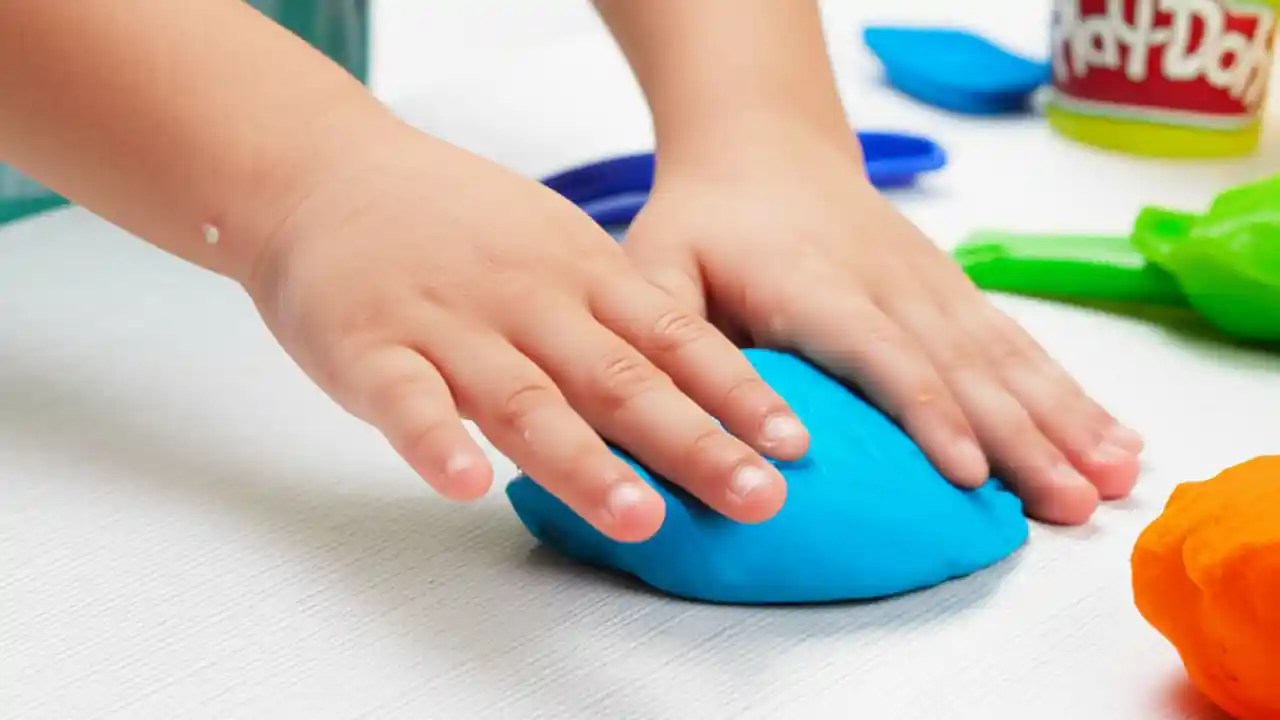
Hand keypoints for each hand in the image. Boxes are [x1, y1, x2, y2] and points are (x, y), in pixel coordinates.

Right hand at [240, 118, 809, 541]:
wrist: (329, 171)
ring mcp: (448, 324)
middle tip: (757, 498)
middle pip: (621, 380)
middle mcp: (528, 300)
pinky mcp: (370, 348)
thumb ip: (615, 313)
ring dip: (585, 462)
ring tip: (640, 516)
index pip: (676, 339)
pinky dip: (435, 442)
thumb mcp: (555, 245)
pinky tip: (466, 485)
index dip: (738, 393)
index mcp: (580, 275)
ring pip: (525, 399)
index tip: (794, 444)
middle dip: (694, 443)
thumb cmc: (454, 223)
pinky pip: (406, 402)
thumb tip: (700, 386)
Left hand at [622, 122, 1141, 523]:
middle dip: (1022, 439)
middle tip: (1071, 504)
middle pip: (964, 366)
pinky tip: (1111, 435)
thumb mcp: (657, 271)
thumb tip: (722, 433)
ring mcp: (932, 286)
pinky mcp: (953, 293)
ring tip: (1115, 478)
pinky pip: (1017, 344)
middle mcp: (889, 286)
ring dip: (1064, 420)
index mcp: (814, 288)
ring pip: (1006, 357)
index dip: (926, 413)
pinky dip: (1067, 392)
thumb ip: (676, 347)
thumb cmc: (704, 223)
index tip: (967, 474)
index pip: (880, 354)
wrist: (763, 148)